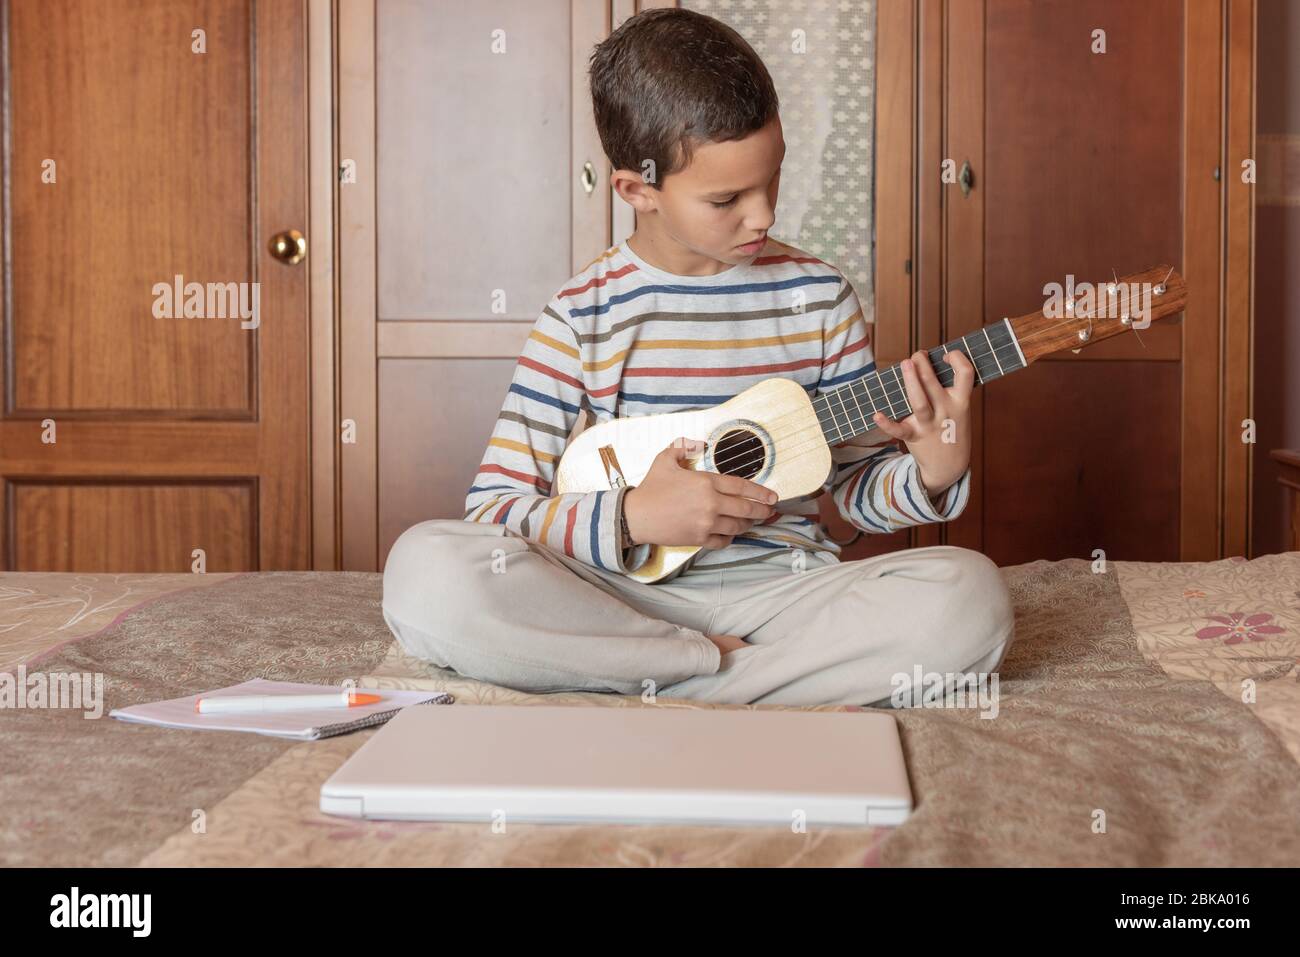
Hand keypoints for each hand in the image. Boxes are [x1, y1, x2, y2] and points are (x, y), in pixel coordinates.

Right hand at [623, 437, 778, 548]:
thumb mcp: (665, 459)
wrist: (636, 515)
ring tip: (752, 521)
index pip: (741, 486)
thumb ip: (684, 447)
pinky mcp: (699, 539)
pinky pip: (723, 540)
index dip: (760, 491)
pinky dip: (730, 537)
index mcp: (705, 482)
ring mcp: (706, 523)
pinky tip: (731, 533)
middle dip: (762, 510)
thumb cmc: (651, 487)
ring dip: (747, 524)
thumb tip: (699, 443)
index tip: (772, 496)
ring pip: (737, 526)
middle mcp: (710, 503)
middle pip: (745, 508)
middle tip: (770, 511)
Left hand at [871, 349, 974, 496]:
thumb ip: (948, 390)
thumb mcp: (959, 410)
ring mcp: (930, 425)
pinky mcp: (914, 437)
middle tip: (917, 355)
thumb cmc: (951, 429)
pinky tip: (877, 415)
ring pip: (919, 402)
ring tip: (905, 363)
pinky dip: (887, 424)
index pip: (965, 373)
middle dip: (923, 365)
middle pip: (934, 384)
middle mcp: (946, 411)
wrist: (950, 467)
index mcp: (960, 402)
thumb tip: (928, 362)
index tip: (945, 355)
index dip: (957, 358)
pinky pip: (899, 430)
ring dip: (911, 381)